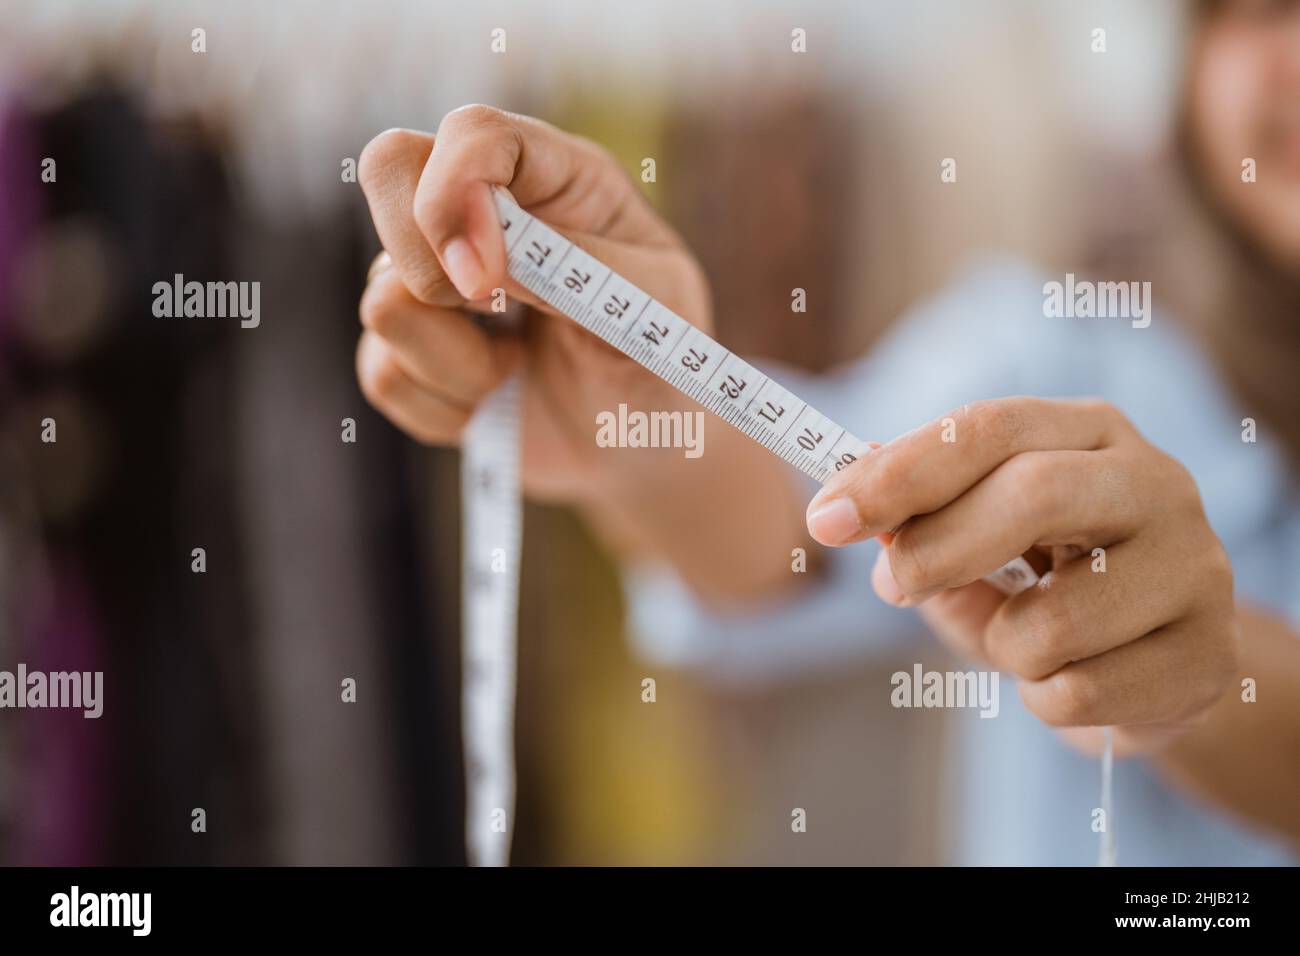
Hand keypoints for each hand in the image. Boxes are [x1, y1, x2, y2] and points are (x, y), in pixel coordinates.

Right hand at [355, 105, 710, 499]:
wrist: (640, 453)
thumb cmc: (660, 366)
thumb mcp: (656, 309)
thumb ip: (581, 269)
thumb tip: (483, 255)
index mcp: (557, 179)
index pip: (474, 133)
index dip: (457, 190)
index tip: (482, 279)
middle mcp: (486, 212)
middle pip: (389, 169)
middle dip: (428, 264)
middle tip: (497, 315)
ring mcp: (438, 277)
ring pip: (381, 296)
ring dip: (458, 362)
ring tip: (517, 368)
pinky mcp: (412, 347)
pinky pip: (383, 373)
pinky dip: (444, 408)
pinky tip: (492, 402)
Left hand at [805, 397, 1238, 755]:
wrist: (1157, 661)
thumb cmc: (1049, 585)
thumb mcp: (975, 544)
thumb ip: (919, 529)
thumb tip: (862, 520)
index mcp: (1087, 431)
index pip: (989, 429)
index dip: (899, 473)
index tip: (826, 518)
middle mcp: (1155, 481)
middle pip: (1034, 494)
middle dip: (939, 549)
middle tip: (892, 587)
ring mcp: (1196, 566)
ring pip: (1054, 620)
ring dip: (1003, 646)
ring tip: (1023, 641)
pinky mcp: (1210, 655)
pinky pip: (1080, 694)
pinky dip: (1044, 701)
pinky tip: (1071, 680)